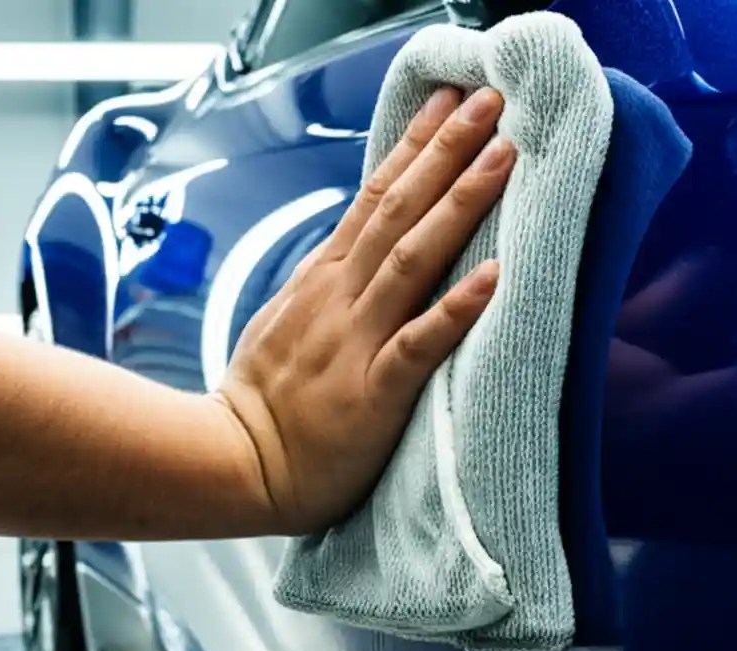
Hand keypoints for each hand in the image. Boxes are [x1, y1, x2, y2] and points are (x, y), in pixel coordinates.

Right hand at [214, 87, 515, 534]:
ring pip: (413, 258)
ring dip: (459, 204)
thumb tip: (356, 245)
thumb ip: (324, 282)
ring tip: (502, 158)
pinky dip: (456, 307)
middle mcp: (340, 297)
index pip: (374, 196)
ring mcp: (355, 340)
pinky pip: (419, 343)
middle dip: (446, 150)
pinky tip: (493, 275)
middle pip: (399, 208)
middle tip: (490, 101)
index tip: (448, 102)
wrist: (233, 464)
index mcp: (323, 279)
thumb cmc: (264, 400)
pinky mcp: (372, 391)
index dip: (413, 145)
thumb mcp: (285, 319)